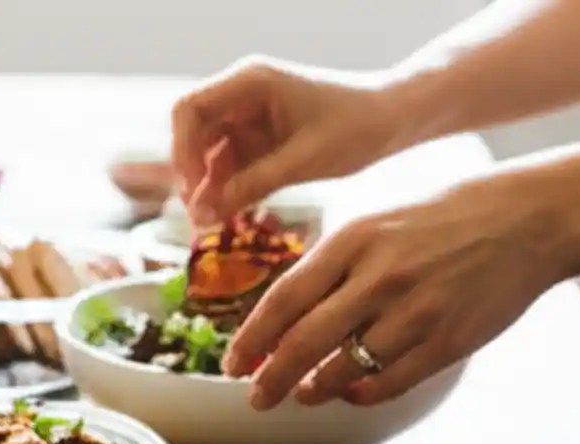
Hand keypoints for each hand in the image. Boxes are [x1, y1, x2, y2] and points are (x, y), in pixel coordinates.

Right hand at [172, 57, 401, 225]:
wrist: (397, 121)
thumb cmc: (357, 128)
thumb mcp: (303, 161)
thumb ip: (251, 185)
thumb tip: (204, 214)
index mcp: (250, 82)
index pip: (190, 110)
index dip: (182, 150)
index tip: (191, 189)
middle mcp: (243, 96)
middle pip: (194, 133)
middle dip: (193, 175)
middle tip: (199, 216)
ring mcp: (250, 118)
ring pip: (210, 154)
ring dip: (210, 188)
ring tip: (213, 224)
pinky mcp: (261, 139)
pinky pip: (232, 165)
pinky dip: (230, 190)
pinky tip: (233, 216)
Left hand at [220, 178, 569, 408]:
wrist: (525, 219)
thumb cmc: (441, 217)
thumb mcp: (375, 221)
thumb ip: (331, 263)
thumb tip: (284, 311)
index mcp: (353, 241)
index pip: (284, 299)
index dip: (253, 337)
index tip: (233, 362)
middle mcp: (378, 277)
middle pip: (305, 342)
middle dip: (271, 377)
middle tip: (255, 396)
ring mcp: (414, 312)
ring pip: (345, 368)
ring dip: (315, 388)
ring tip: (302, 392)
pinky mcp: (447, 341)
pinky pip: (390, 382)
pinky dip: (361, 394)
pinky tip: (348, 393)